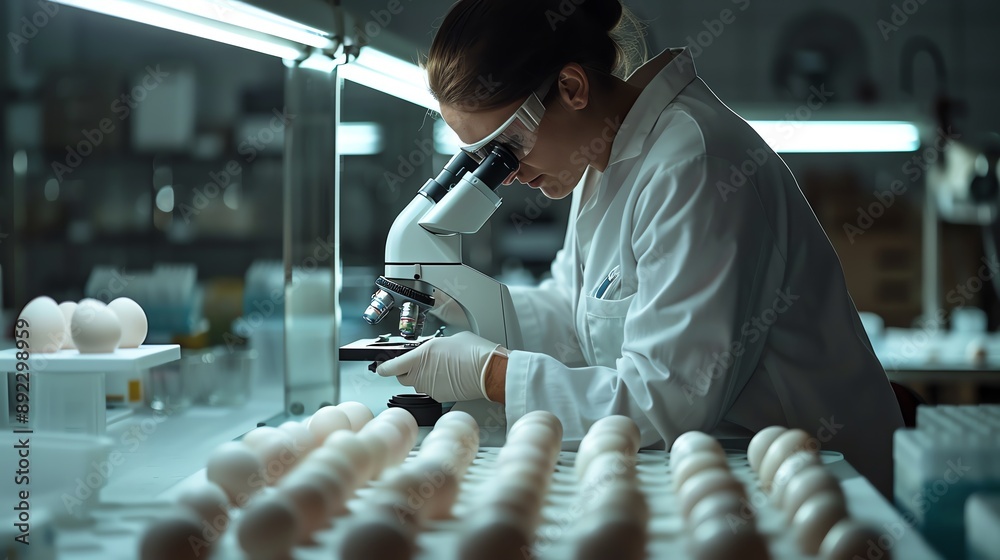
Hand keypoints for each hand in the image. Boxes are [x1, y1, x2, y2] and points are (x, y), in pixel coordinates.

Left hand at [375, 331, 506, 401]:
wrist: (489, 371)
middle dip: (406, 371)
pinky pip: (430, 390)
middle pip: (402, 377)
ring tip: (441, 368)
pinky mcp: (439, 397)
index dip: (383, 367)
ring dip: (422, 377)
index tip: (380, 366)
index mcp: (420, 356)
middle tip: (417, 364)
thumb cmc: (473, 352)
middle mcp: (421, 374)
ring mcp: (429, 388)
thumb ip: (432, 347)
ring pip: (417, 384)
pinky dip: (435, 385)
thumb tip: (430, 352)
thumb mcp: (448, 340)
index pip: (391, 366)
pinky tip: (449, 377)